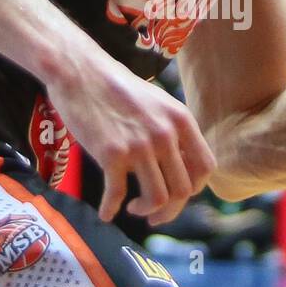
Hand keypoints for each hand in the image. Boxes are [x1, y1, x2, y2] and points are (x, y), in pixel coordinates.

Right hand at [47, 51, 216, 226]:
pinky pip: (116, 194)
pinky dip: (110, 209)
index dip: (193, 188)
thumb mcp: (157, 103)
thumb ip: (172, 131)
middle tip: (155, 215)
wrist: (80, 71)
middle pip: (183, 190)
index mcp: (181, 120)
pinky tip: (106, 213)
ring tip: (134, 208)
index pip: (205, 167)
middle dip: (171, 210)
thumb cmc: (116, 89)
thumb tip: (180, 167)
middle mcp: (165, 134)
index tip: (177, 194)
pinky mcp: (111, 154)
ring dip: (147, 211)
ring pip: (158, 198)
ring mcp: (139, 145)